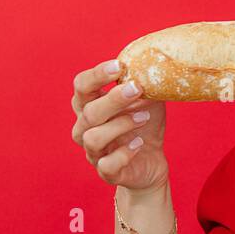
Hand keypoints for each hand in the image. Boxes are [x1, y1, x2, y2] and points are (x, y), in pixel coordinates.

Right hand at [71, 59, 169, 193]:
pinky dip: (124, 153)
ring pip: (93, 137)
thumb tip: (153, 61)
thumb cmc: (144, 126)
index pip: (81, 86)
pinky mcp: (106, 172)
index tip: (119, 66)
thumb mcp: (147, 101)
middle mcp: (86, 128)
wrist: (152, 161)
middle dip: (113, 99)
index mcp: (91, 105)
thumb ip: (144, 83)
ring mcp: (93, 151)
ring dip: (120, 125)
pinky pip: (107, 165)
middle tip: (137, 88)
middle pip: (88, 112)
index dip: (96, 75)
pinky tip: (140, 144)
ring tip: (144, 118)